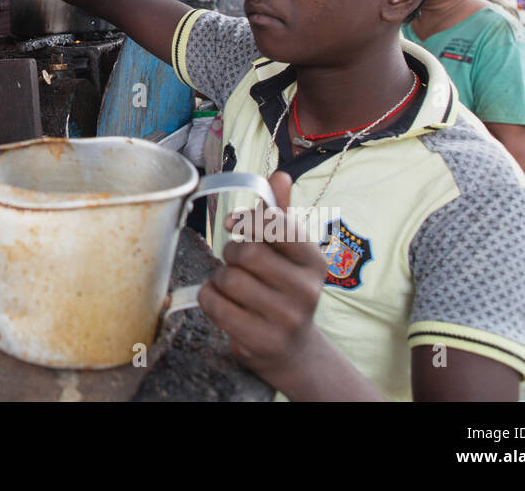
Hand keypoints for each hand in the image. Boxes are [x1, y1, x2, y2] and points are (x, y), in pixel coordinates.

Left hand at [197, 172, 330, 381]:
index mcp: (314, 262)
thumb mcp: (289, 253)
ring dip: (219, 277)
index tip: (234, 225)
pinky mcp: (261, 341)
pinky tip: (223, 302)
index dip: (248, 220)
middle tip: (235, 261)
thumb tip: (280, 175)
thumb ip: (280, 215)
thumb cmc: (284, 290)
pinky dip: (209, 297)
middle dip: (231, 252)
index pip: (276, 225)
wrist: (293, 350)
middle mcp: (306, 290)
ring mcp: (286, 319)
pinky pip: (215, 304)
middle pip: (246, 252)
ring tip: (232, 285)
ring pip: (228, 278)